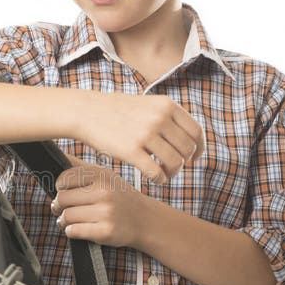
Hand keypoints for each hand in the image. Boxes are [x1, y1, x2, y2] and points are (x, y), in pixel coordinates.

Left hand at [51, 153, 145, 247]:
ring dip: (64, 220)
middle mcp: (104, 192)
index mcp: (102, 176)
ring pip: (67, 216)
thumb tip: (59, 156)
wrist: (146, 219)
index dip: (59, 187)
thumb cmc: (120, 197)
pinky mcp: (106, 231)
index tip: (63, 192)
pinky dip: (71, 231)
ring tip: (69, 220)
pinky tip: (77, 229)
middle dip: (58, 205)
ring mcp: (106, 212)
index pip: (64, 178)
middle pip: (62, 198)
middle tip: (62, 209)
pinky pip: (73, 231)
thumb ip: (83, 168)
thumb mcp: (106, 176)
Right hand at [76, 90, 204, 183]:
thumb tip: (188, 139)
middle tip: (172, 168)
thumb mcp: (147, 104)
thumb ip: (167, 117)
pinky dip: (159, 180)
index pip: (196, 132)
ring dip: (172, 173)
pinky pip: (156, 173)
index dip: (198, 148)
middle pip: (187, 150)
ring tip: (163, 174)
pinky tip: (153, 179)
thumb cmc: (116, 111)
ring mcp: (145, 134)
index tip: (193, 158)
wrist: (86, 111)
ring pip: (175, 163)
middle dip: (183, 162)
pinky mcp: (131, 151)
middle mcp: (159, 118)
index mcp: (166, 105)